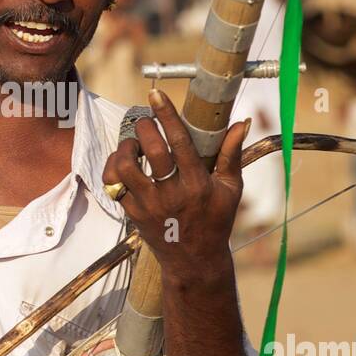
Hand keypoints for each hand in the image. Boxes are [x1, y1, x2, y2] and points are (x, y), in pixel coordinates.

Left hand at [103, 89, 249, 272]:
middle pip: (151, 151)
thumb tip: (241, 122)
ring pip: (126, 167)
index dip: (167, 115)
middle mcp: (172, 194)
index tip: (156, 94)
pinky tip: (123, 162)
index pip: (180, 142)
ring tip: (133, 144)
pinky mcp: (133, 214)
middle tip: (145, 121)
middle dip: (144, 128)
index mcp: (197, 185)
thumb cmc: (216, 220)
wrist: (194, 261)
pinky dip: (114, 167)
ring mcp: (149, 205)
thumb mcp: (231, 189)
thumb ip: (231, 154)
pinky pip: (114, 184)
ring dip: (125, 148)